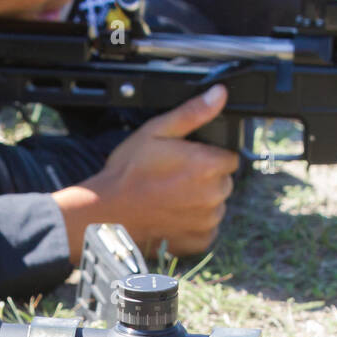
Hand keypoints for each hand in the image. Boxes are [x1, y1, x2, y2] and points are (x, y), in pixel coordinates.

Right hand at [52, 84, 239, 260]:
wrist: (106, 214)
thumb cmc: (127, 173)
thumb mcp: (156, 131)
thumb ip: (192, 113)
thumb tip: (220, 94)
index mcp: (208, 165)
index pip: (230, 158)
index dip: (209, 156)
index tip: (188, 160)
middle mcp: (214, 195)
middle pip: (224, 182)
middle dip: (206, 179)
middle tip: (174, 179)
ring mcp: (207, 221)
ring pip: (216, 206)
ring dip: (201, 202)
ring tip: (171, 198)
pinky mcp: (199, 242)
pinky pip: (207, 229)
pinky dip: (195, 224)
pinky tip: (173, 216)